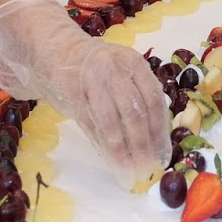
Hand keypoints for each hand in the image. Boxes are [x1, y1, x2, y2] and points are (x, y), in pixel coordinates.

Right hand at [0, 0, 167, 189]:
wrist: (59, 52)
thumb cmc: (98, 70)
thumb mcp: (124, 73)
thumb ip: (140, 98)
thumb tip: (156, 142)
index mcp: (134, 64)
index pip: (153, 101)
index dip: (159, 132)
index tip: (162, 156)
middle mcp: (114, 69)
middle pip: (134, 112)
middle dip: (140, 144)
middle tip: (145, 167)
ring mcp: (90, 80)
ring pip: (110, 120)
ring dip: (120, 149)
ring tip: (127, 169)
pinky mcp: (71, 93)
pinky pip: (89, 123)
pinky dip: (101, 144)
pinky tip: (109, 158)